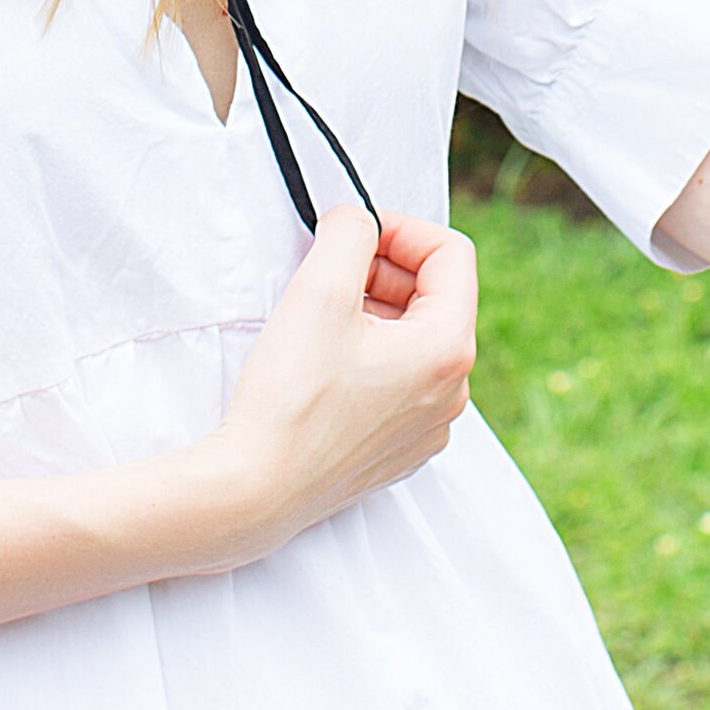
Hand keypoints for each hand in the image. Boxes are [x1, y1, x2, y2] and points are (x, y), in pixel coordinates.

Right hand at [209, 206, 476, 560]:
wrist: (256, 488)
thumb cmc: (291, 397)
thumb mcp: (320, 289)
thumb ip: (350, 232)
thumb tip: (359, 221)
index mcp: (449, 349)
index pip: (451, 254)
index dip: (401, 228)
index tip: (354, 233)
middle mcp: (452, 392)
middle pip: (435, 296)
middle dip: (385, 269)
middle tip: (329, 269)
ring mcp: (428, 427)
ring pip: (416, 339)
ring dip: (375, 311)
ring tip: (321, 315)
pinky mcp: (399, 450)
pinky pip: (402, 381)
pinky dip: (370, 355)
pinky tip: (324, 361)